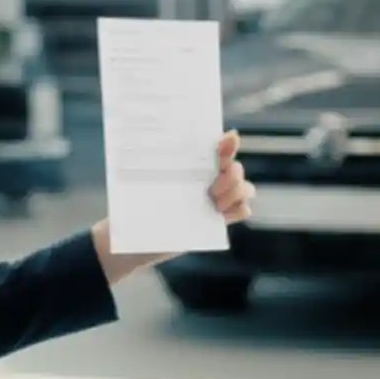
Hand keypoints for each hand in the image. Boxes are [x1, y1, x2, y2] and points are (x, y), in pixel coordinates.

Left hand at [91, 130, 256, 285]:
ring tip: (215, 204)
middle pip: (236, 169)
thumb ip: (152, 164)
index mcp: (193, 164)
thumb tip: (139, 142)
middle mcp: (208, 179)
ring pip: (245, 188)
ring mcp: (216, 200)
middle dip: (232, 175)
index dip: (227, 143)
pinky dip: (238, 209)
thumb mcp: (144, 181)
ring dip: (236, 193)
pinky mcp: (218, 220)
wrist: (134, 239)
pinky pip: (243, 210)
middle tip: (212, 189)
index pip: (218, 148)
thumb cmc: (135, 204)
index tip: (230, 139)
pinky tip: (220, 213)